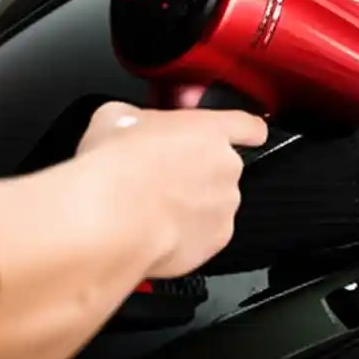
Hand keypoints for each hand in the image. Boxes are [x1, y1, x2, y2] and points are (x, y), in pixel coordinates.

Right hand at [69, 101, 266, 277]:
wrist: (110, 221)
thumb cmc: (114, 168)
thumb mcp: (115, 118)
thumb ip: (138, 118)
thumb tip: (129, 125)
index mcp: (210, 130)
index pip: (247, 126)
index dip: (245, 131)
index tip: (246, 135)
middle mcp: (227, 166)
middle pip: (221, 167)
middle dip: (196, 173)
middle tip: (159, 177)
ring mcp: (225, 206)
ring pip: (214, 203)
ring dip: (191, 205)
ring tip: (150, 208)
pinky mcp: (216, 241)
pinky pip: (205, 234)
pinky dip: (186, 234)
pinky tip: (154, 230)